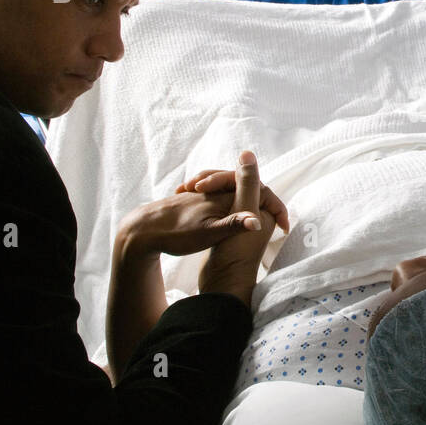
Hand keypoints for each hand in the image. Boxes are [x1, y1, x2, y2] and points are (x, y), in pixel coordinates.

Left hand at [117, 171, 267, 258]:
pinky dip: (229, 209)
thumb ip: (234, 225)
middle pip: (248, 190)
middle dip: (263, 204)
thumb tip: (258, 221)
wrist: (139, 232)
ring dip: (245, 206)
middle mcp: (215, 193)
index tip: (286, 226)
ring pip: (232, 195)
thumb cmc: (174, 234)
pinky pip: (218, 202)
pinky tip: (227, 224)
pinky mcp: (192, 204)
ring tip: (255, 224)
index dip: (275, 207)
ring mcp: (203, 197)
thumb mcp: (207, 233)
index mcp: (222, 197)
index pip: (258, 192)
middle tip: (277, 223)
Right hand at [197, 151, 287, 300]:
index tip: (205, 183)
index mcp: (264, 209)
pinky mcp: (225, 230)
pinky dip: (201, 201)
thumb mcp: (239, 212)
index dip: (225, 176)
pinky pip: (214, 205)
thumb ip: (246, 184)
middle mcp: (255, 215)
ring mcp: (239, 223)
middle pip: (233, 185)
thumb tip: (249, 154)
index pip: (248, 179)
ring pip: (222, 194)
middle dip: (213, 181)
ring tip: (186, 191)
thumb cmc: (233, 252)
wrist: (220, 284)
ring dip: (205, 189)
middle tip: (193, 187)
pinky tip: (185, 201)